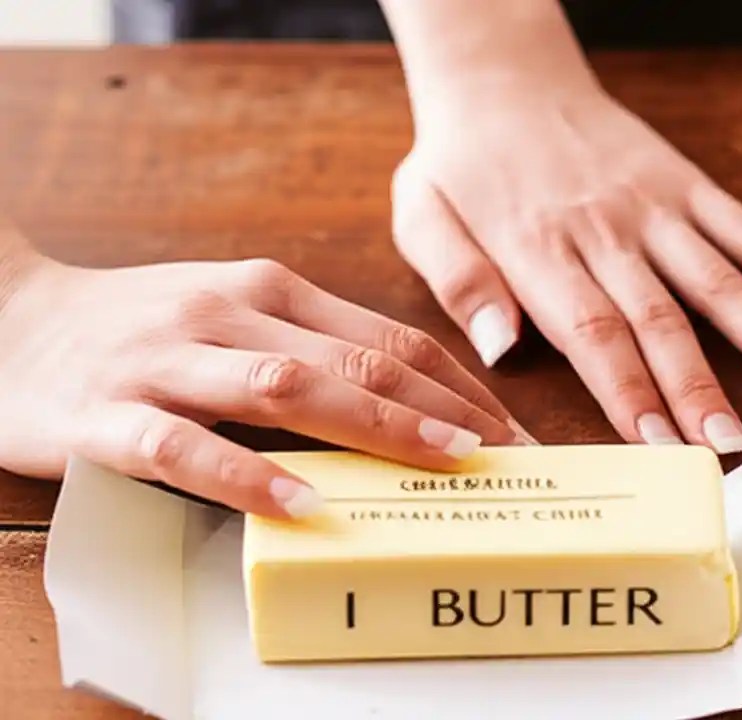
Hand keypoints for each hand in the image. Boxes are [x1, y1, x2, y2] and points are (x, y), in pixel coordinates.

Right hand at [0, 255, 530, 518]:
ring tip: (442, 463)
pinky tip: (301, 504)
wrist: (6, 320)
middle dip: (445, 410)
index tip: (518, 433)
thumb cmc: (141, 328)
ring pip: (288, 389)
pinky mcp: (107, 413)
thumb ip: (313, 348)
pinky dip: (248, 475)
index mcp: (270, 290)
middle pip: (358, 361)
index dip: (463, 386)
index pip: (390, 339)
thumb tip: (416, 404)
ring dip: (376, 427)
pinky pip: (186, 447)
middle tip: (510, 458)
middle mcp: (230, 313)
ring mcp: (169, 360)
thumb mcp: (235, 317)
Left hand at [392, 84, 741, 453]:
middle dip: (700, 388)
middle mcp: (605, 231)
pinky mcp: (685, 185)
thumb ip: (458, 280)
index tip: (662, 445)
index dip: (630, 391)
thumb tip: (500, 349)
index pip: (593, 332)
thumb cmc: (461, 160)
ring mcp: (654, 207)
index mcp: (537, 249)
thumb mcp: (421, 213)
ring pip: (718, 279)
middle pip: (661, 319)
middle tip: (736, 446)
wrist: (506, 77)